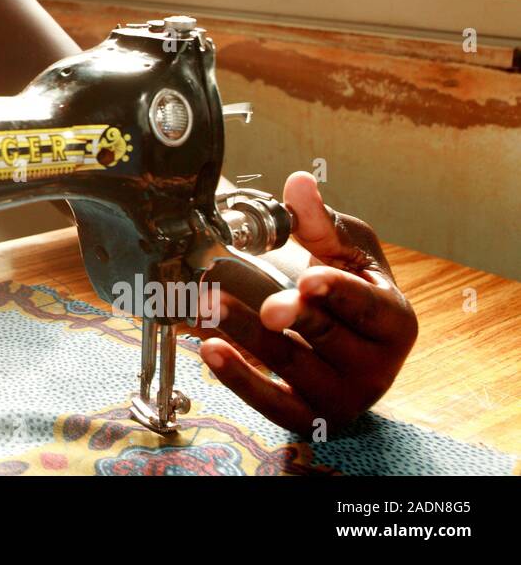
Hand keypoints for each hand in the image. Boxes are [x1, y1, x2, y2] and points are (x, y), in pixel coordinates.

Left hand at [199, 171, 417, 434]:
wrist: (344, 339)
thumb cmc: (353, 289)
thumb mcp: (346, 250)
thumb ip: (321, 222)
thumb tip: (299, 183)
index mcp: (394, 320)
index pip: (366, 306)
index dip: (336, 292)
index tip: (307, 279)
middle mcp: (376, 366)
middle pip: (324, 335)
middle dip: (284, 312)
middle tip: (248, 297)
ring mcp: (341, 395)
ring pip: (290, 364)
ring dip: (244, 333)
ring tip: (205, 305)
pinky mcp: (307, 416)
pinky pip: (271, 404)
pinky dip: (239, 378)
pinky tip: (210, 349)